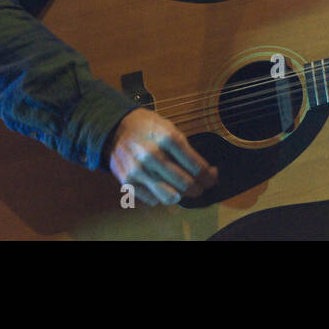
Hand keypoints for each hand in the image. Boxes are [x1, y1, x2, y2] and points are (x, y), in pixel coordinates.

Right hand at [103, 108, 218, 205]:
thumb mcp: (170, 128)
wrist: (115, 128)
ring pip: (170, 196)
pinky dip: (161, 197)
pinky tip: (163, 187)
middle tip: (201, 187)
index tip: (212, 178)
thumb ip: (187, 150)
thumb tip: (208, 172)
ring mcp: (139, 170)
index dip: (208, 176)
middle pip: (185, 184)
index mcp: (167, 137)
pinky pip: (152, 200)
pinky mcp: (128, 182)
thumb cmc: (148, 127)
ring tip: (185, 191)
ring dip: (182, 196)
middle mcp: (152, 155)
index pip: (196, 166)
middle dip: (199, 188)